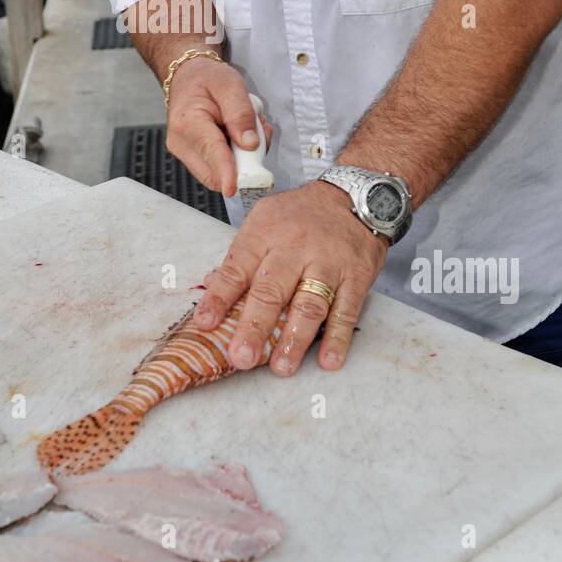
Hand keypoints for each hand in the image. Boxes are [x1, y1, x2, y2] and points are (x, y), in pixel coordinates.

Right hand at [165, 57, 272, 197]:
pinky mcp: (192, 159)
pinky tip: (238, 136)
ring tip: (247, 128)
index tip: (233, 188)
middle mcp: (181, 143)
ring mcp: (184, 154)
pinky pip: (218, 170)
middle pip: (215, 172)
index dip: (225, 171)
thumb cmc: (207, 79)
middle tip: (259, 132)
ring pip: (218, 174)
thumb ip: (241, 114)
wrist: (188, 78)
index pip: (210, 151)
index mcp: (188, 121)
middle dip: (244, 162)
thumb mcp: (230, 85)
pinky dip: (234, 159)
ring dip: (241, 159)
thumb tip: (250, 145)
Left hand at [193, 181, 387, 374]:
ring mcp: (328, 263)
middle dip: (255, 326)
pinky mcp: (356, 276)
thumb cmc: (302, 214)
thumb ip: (242, 256)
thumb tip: (213, 287)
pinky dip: (338, 337)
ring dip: (295, 339)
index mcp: (266, 233)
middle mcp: (295, 247)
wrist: (355, 195)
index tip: (205, 324)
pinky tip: (328, 359)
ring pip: (310, 304)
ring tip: (281, 367)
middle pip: (272, 290)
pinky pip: (346, 310)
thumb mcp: (265, 220)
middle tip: (242, 356)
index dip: (219, 298)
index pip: (237, 269)